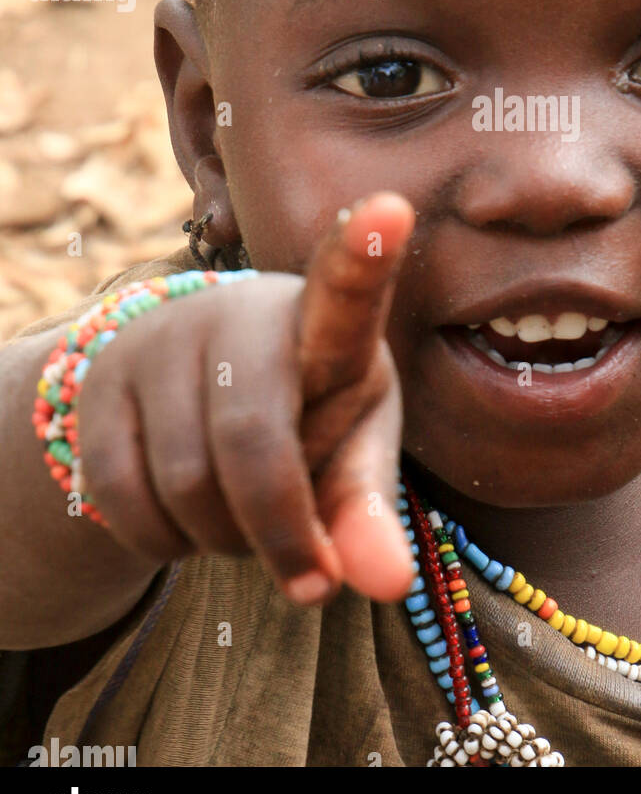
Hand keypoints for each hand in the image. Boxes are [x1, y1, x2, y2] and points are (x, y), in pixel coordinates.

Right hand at [77, 193, 417, 607]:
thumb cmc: (304, 417)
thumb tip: (386, 584)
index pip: (347, 293)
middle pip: (251, 439)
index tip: (389, 210)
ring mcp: (161, 339)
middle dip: (280, 532)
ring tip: (244, 520)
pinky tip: (188, 521)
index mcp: (324, 324)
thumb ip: (368, 514)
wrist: (192, 392)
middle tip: (309, 584)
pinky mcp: (98, 382)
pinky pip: (123, 497)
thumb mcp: (349, 456)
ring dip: (223, 541)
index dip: (365, 257)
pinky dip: (164, 542)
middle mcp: (239, 312)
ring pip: (185, 484)